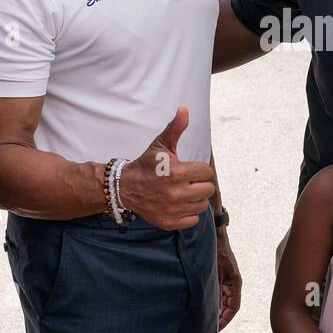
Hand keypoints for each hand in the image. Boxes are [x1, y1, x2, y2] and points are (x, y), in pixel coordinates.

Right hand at [117, 107, 216, 230]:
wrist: (125, 187)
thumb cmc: (147, 164)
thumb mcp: (160, 144)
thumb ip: (175, 128)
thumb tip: (184, 110)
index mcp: (176, 172)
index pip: (207, 172)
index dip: (199, 169)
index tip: (189, 168)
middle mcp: (175, 192)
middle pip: (208, 189)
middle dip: (199, 183)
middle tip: (187, 180)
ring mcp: (172, 209)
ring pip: (202, 205)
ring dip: (195, 198)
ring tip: (183, 192)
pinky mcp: (169, 222)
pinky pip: (193, 220)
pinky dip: (188, 213)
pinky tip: (178, 204)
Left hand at [215, 225, 241, 330]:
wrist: (214, 234)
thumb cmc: (215, 250)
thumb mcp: (214, 271)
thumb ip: (214, 289)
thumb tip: (212, 308)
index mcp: (235, 283)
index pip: (233, 307)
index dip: (225, 320)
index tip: (216, 329)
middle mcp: (232, 283)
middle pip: (228, 307)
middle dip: (220, 319)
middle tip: (209, 329)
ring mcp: (227, 280)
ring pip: (223, 301)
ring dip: (216, 311)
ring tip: (205, 322)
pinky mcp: (220, 277)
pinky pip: (218, 294)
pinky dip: (213, 303)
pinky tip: (203, 308)